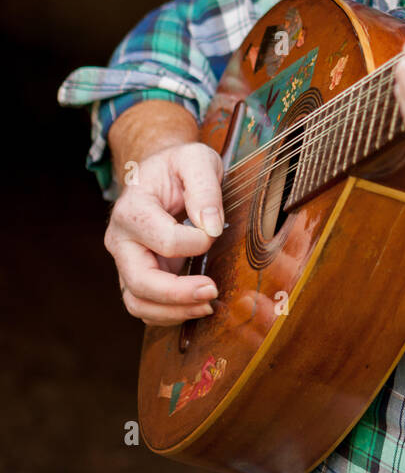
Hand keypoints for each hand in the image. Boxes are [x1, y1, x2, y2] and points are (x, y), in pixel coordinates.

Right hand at [104, 142, 224, 325]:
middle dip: (177, 294)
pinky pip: (146, 306)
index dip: (196, 242)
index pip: (163, 239)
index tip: (217, 230)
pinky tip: (196, 306)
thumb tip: (211, 226)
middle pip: (140, 281)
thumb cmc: (178, 166)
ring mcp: (125, 261)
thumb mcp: (196, 158)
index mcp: (132, 208)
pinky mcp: (136, 275)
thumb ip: (204, 186)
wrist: (160, 174)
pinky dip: (169, 314)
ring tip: (207, 306)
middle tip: (212, 291)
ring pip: (138, 302)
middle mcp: (120, 239)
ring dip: (173, 312)